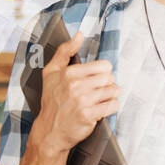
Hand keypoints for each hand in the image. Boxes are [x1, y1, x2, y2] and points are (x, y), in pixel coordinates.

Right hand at [32, 30, 118, 158]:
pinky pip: (114, 105)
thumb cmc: (52, 100)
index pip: (104, 66)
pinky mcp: (90, 115)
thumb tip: (79, 34)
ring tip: (98, 101)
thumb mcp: (51, 72)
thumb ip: (65, 51)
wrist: (50, 130)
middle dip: (107, 85)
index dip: (103, 73)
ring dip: (109, 97)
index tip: (95, 79)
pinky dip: (110, 107)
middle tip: (97, 92)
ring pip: (114, 91)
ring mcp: (83, 101)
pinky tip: (100, 109)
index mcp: (68, 73)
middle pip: (111, 78)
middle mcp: (75, 86)